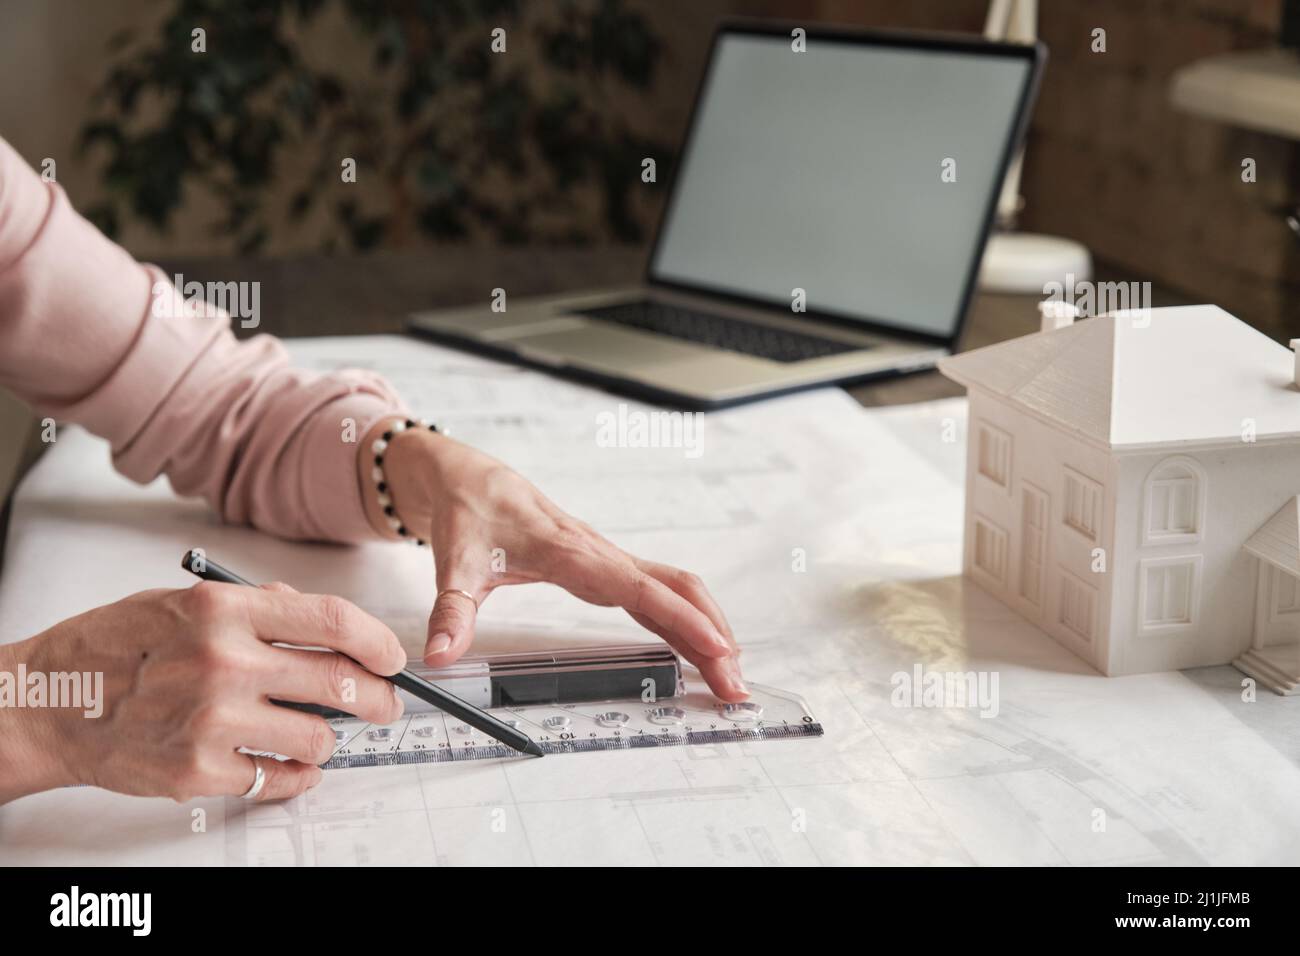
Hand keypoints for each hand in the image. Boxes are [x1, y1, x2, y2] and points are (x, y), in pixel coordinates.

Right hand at [0, 584, 405, 804]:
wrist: (51, 701)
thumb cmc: (119, 647)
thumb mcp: (187, 602)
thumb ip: (261, 607)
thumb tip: (328, 624)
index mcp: (224, 610)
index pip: (332, 620)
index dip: (377, 642)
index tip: (393, 658)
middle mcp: (223, 662)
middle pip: (340, 681)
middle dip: (377, 698)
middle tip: (383, 704)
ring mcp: (211, 720)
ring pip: (319, 736)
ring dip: (328, 739)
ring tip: (313, 733)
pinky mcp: (198, 771)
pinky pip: (280, 778)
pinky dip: (295, 775)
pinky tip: (288, 763)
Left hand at [365, 425, 747, 701]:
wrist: (469, 478)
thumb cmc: (469, 513)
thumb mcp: (452, 561)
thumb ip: (450, 610)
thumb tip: (439, 657)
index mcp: (573, 552)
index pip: (641, 590)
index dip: (682, 621)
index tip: (716, 650)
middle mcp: (602, 554)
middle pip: (678, 590)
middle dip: (713, 636)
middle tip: (734, 686)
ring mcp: (610, 560)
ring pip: (678, 589)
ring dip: (708, 628)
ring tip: (729, 674)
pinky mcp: (608, 567)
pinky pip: (662, 591)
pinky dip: (689, 618)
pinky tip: (700, 646)